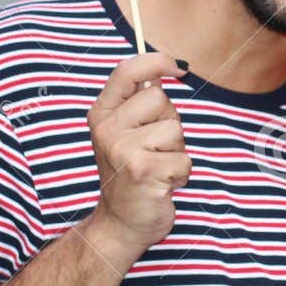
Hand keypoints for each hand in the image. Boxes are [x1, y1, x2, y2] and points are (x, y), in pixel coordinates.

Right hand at [83, 53, 189, 260]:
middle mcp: (107, 129)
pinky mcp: (143, 170)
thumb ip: (139, 104)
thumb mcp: (126, 134)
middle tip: (155, 149)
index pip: (126, 71)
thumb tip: (168, 69)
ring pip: (175, 130)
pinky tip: (162, 185)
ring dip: (176, 152)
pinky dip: (180, 174)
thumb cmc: (131, 174)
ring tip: (157, 168)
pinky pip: (184, 159)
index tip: (178, 68)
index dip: (155, 61)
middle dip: (170, 123)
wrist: (121, 223)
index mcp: (102, 115)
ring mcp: (123, 150)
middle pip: (160, 99)